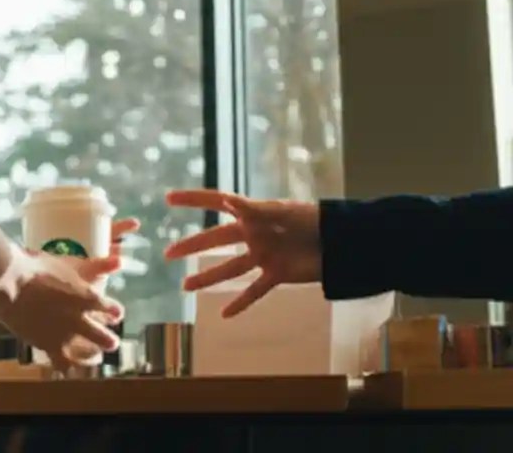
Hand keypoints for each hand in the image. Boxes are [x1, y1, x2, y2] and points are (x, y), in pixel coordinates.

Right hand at [0, 218, 139, 369]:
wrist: (9, 281)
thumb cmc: (38, 267)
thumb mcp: (71, 263)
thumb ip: (97, 265)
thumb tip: (119, 261)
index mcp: (89, 298)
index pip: (114, 311)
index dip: (114, 313)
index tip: (112, 313)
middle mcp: (81, 320)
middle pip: (106, 339)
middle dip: (109, 340)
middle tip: (109, 340)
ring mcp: (65, 336)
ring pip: (89, 355)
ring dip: (94, 355)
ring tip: (93, 355)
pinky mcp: (47, 346)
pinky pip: (63, 364)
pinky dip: (68, 366)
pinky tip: (67, 366)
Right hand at [164, 190, 320, 316]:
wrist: (344, 243)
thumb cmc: (314, 220)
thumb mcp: (282, 212)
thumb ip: (253, 210)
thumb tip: (227, 200)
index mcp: (253, 213)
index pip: (216, 202)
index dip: (193, 200)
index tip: (169, 199)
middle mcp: (254, 233)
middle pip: (216, 239)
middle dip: (192, 246)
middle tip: (168, 253)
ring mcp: (264, 255)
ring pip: (229, 268)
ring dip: (208, 277)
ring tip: (185, 286)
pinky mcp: (277, 274)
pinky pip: (255, 290)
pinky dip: (241, 302)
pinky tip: (224, 314)